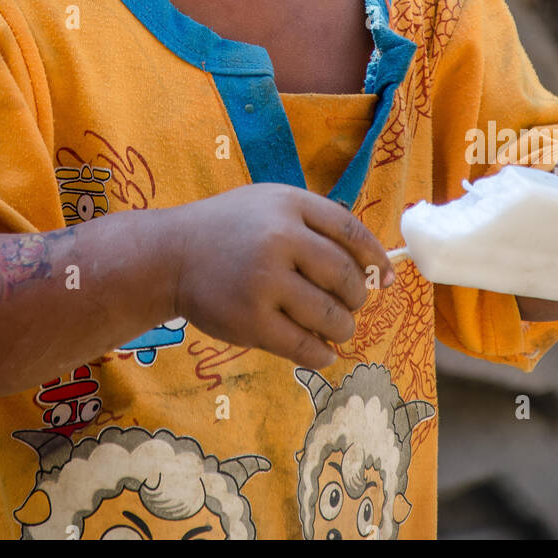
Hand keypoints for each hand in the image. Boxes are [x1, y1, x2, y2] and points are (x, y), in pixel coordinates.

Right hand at [170, 183, 393, 369]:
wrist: (170, 255)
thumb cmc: (230, 228)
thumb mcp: (271, 204)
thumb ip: (317, 223)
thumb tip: (377, 265)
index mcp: (288, 206)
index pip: (351, 232)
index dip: (376, 257)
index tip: (387, 276)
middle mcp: (278, 240)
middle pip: (346, 277)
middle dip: (358, 296)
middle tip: (351, 303)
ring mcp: (264, 283)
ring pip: (330, 316)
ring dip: (343, 327)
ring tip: (337, 327)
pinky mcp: (250, 322)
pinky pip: (304, 347)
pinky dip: (322, 354)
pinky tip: (323, 351)